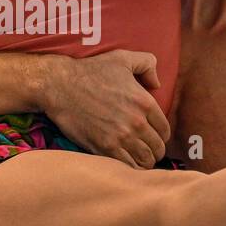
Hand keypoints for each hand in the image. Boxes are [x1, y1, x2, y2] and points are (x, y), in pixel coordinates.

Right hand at [41, 50, 170, 167]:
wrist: (60, 85)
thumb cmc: (90, 71)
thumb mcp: (123, 57)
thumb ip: (147, 64)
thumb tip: (157, 83)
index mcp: (144, 102)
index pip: (164, 130)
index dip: (160, 135)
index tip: (153, 136)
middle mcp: (136, 122)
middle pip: (157, 148)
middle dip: (154, 150)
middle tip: (146, 150)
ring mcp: (121, 137)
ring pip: (145, 160)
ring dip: (143, 161)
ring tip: (137, 159)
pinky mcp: (104, 148)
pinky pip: (127, 166)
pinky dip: (130, 167)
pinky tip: (125, 163)